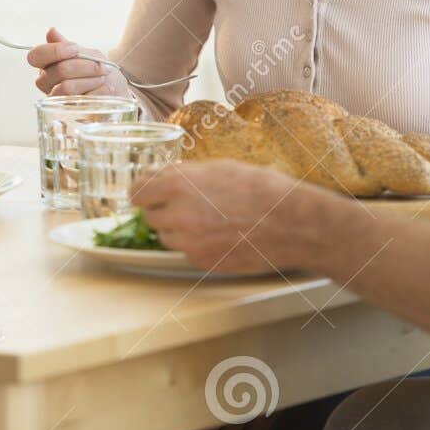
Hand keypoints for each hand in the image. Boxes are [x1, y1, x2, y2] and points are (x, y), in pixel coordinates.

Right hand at [27, 27, 131, 98]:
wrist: (117, 90)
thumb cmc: (98, 70)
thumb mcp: (87, 53)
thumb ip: (68, 45)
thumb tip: (51, 32)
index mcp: (47, 65)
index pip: (36, 56)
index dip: (54, 51)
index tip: (75, 49)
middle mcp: (46, 82)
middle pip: (59, 71)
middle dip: (84, 66)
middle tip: (102, 67)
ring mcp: (56, 100)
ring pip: (67, 88)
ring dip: (90, 80)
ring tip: (103, 77)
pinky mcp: (70, 114)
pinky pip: (82, 102)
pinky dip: (99, 92)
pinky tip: (106, 89)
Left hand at [130, 161, 320, 273]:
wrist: (291, 223)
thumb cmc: (262, 188)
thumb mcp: (221, 167)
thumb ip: (188, 174)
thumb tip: (167, 176)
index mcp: (178, 184)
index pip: (137, 192)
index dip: (143, 191)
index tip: (148, 193)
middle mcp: (177, 215)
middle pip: (150, 216)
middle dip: (163, 210)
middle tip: (186, 204)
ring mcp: (188, 242)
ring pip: (167, 237)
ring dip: (178, 229)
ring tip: (208, 220)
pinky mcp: (202, 261)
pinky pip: (187, 252)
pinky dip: (196, 245)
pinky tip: (220, 234)